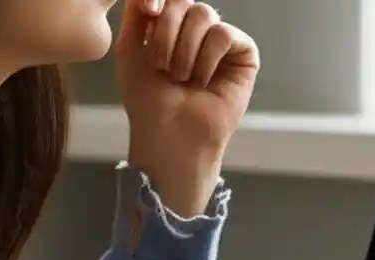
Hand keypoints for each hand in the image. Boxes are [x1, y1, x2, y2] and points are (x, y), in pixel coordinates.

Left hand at [114, 0, 258, 216]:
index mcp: (171, 25)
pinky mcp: (244, 54)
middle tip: (161, 66)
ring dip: (185, 48)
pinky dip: (208, 57)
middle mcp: (197, 30)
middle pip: (184, 2)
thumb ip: (136, 12)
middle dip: (166, 32)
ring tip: (181, 77)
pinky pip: (224, 34)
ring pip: (204, 15)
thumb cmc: (148, 99)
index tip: (148, 13)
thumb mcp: (130, 48)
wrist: (170, 132)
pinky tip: (203, 80)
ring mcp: (222, 41)